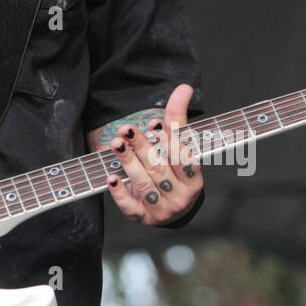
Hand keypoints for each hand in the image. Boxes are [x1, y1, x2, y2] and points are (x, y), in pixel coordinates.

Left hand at [104, 83, 202, 226]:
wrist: (172, 208)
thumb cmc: (174, 171)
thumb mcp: (179, 147)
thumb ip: (178, 119)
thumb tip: (184, 87)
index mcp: (194, 179)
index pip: (182, 159)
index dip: (169, 141)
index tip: (155, 124)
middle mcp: (181, 197)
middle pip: (159, 169)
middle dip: (141, 148)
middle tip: (125, 129)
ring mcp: (162, 210)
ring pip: (144, 185)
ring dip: (128, 163)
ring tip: (116, 144)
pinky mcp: (144, 218)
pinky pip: (131, 208)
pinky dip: (120, 194)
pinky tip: (111, 178)